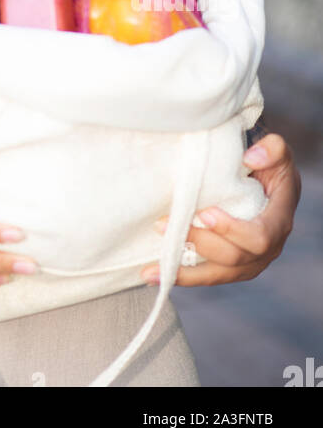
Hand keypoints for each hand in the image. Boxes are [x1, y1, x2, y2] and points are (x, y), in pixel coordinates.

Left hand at [141, 132, 301, 286]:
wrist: (266, 184)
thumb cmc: (269, 166)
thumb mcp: (277, 152)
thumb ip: (273, 150)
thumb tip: (251, 157)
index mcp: (278, 222)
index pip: (259, 237)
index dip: (232, 230)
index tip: (204, 214)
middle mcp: (266, 249)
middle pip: (233, 257)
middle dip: (198, 242)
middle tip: (163, 225)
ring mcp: (248, 262)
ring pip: (217, 274)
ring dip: (183, 271)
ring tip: (149, 269)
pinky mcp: (231, 267)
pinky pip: (207, 276)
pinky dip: (181, 277)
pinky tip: (154, 275)